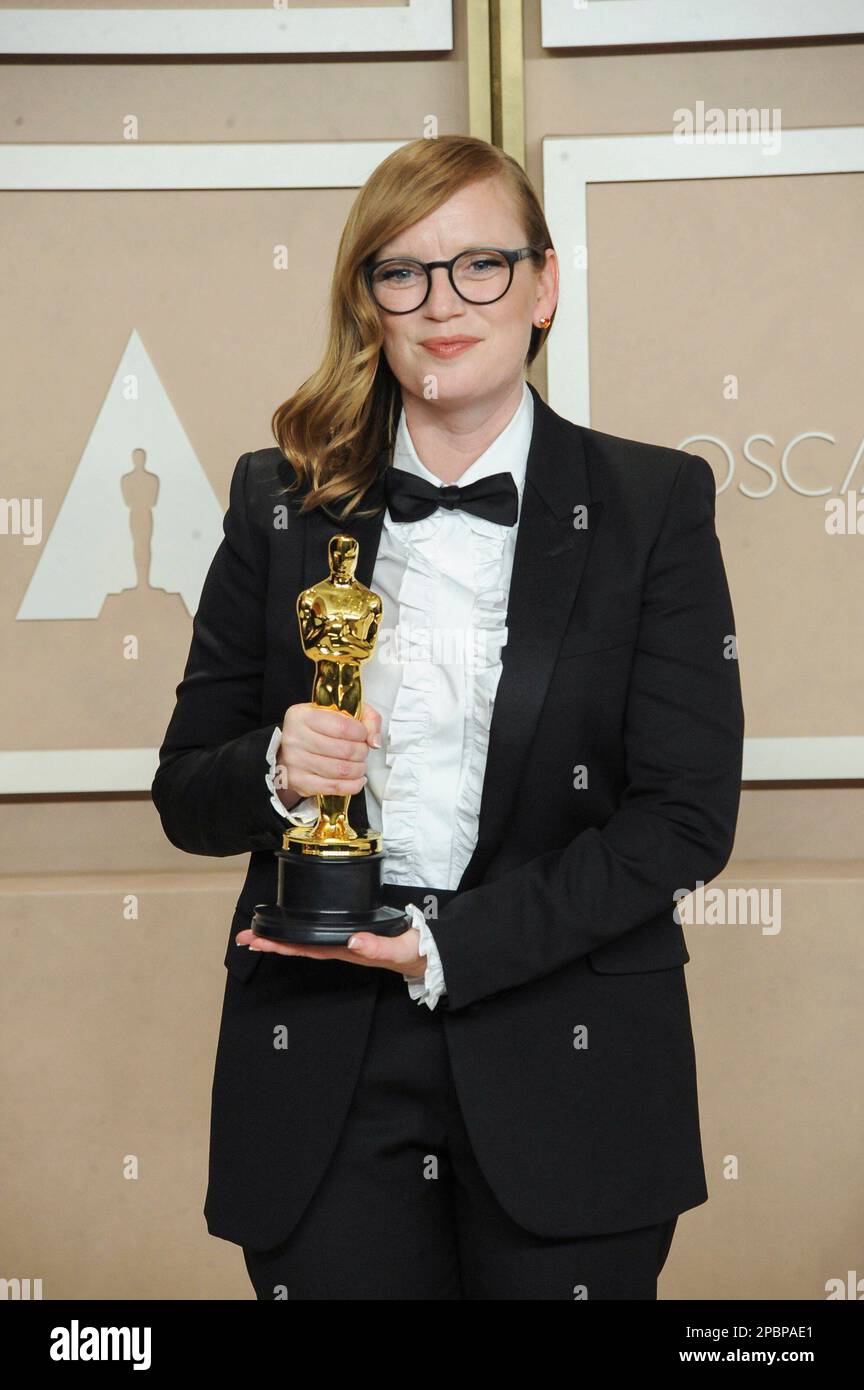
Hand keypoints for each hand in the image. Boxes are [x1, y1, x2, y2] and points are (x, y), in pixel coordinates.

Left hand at [233, 924, 426, 979]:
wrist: (430, 955)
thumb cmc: (415, 952)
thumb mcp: (399, 949)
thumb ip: (378, 947)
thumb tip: (353, 941)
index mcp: (348, 951)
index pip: (308, 948)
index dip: (282, 945)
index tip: (258, 941)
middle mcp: (342, 949)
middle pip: (300, 948)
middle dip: (272, 943)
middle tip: (244, 938)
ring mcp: (346, 945)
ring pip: (307, 944)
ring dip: (282, 941)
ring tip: (258, 936)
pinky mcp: (352, 937)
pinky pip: (320, 937)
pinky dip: (301, 934)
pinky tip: (292, 930)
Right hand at [273, 699, 381, 807]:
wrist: (291, 747)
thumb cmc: (317, 728)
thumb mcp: (341, 711)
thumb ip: (366, 718)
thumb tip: (374, 741)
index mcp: (303, 716)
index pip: (342, 726)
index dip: (361, 733)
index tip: (363, 734)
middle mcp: (295, 738)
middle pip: (344, 750)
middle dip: (361, 752)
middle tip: (361, 750)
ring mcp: (295, 761)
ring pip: (341, 770)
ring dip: (359, 769)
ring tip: (359, 764)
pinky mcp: (299, 782)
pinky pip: (334, 787)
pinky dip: (352, 785)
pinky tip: (356, 779)